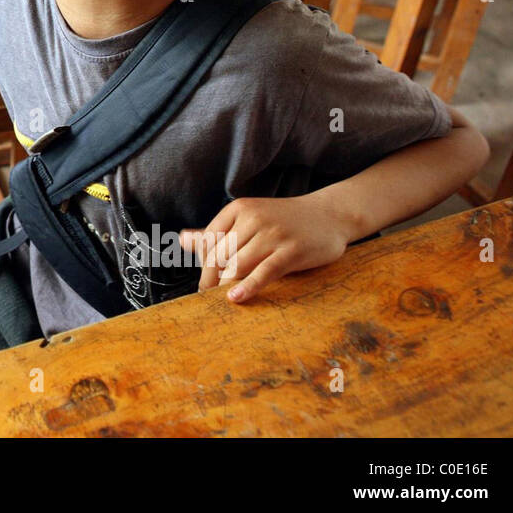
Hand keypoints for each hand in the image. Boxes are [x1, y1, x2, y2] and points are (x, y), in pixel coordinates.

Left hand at [177, 194, 350, 303]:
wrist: (329, 215)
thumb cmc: (283, 221)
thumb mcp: (249, 220)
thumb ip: (216, 233)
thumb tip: (182, 240)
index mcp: (238, 209)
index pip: (209, 241)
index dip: (203, 265)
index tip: (204, 285)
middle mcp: (253, 218)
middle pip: (220, 255)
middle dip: (211, 279)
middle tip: (206, 301)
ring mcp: (273, 234)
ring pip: (237, 265)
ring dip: (225, 286)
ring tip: (219, 303)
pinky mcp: (291, 251)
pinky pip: (264, 271)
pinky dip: (248, 286)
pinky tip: (236, 298)